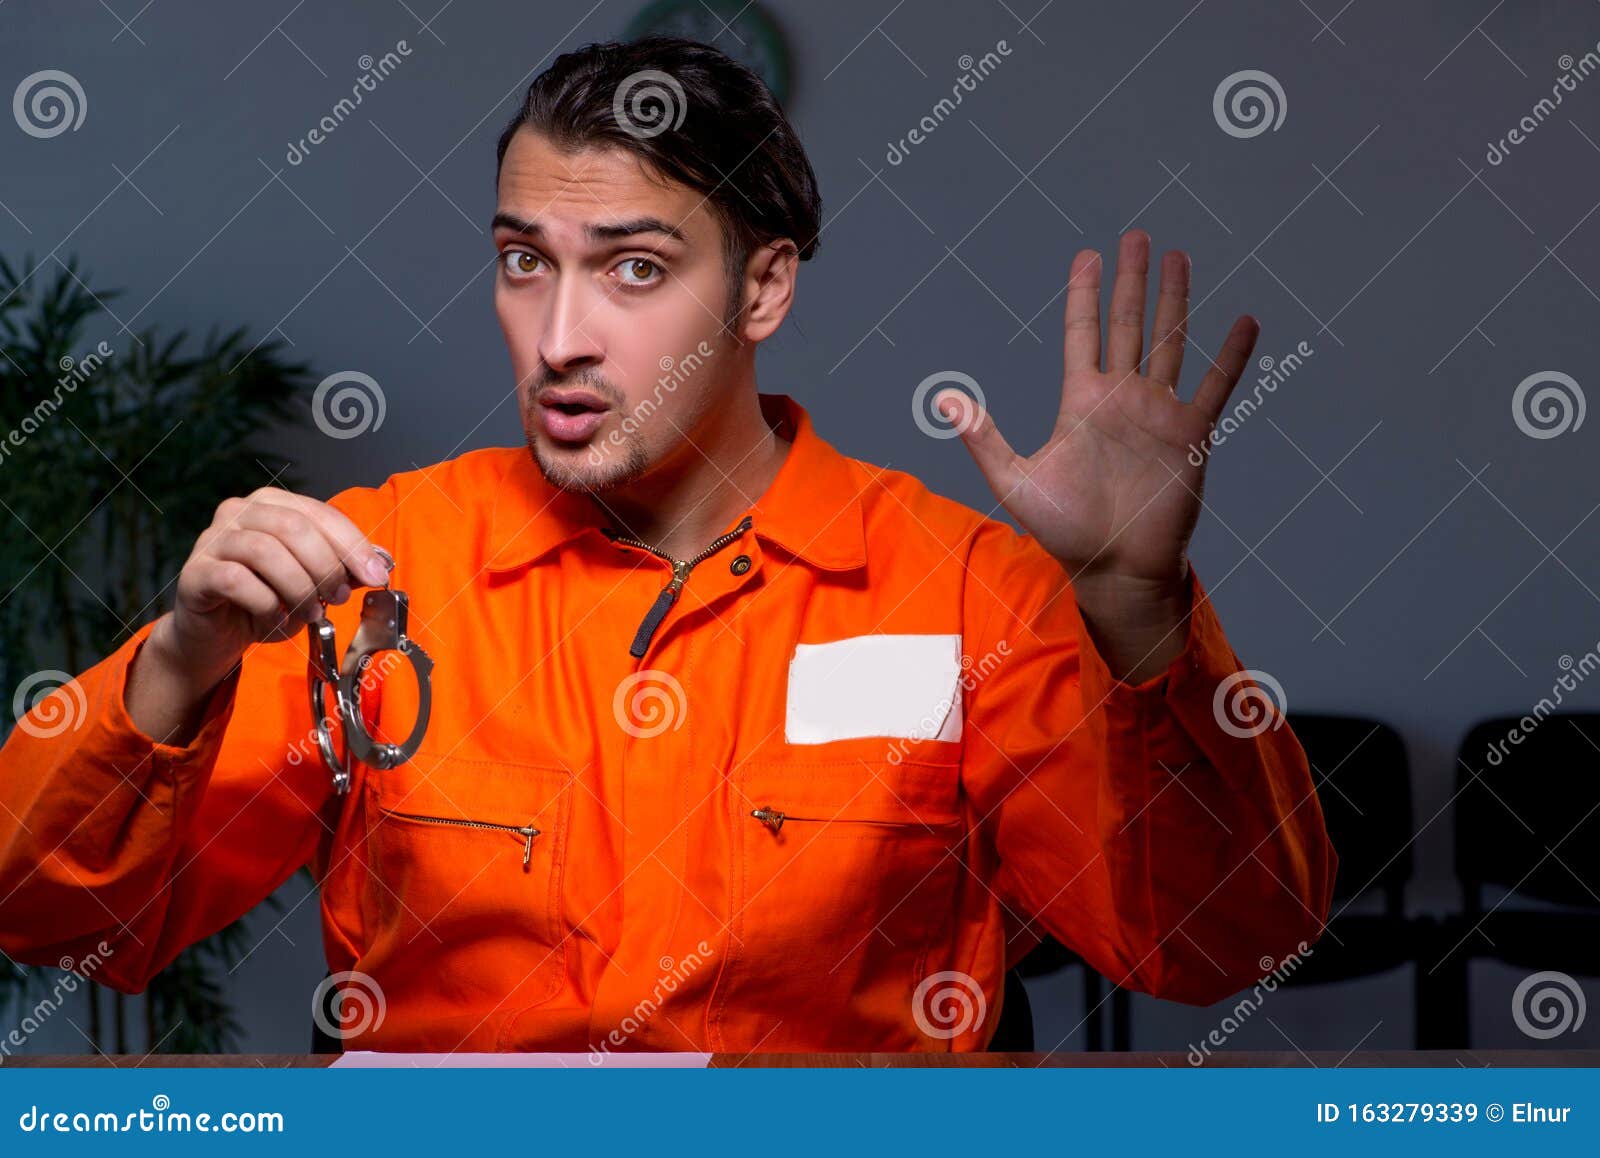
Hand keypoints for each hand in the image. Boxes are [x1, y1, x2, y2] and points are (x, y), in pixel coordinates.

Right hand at [150, 488, 390, 690]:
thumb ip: (340, 567)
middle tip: (337, 598)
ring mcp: (212, 539)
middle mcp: (238, 511)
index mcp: (271, 504)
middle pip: (294, 528)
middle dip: (326, 567)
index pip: (321, 514)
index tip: (375, 575)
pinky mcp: (195, 572)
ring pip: (266, 552)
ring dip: (298, 590)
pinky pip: (237, 581)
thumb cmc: (265, 601)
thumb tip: (378, 564)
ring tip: (309, 614)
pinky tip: (275, 619)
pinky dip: (266, 605)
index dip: (353, 545)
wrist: (216, 635)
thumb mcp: (311, 581)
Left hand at [941, 229, 1259, 596]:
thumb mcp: (1014, 481)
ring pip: (1171, 342)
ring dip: (1176, 300)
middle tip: (1136, 236)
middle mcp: (1121, 399)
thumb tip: (943, 400)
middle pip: (1129, 325)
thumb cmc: (1064, 532)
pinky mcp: (1191, 435)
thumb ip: (983, 438)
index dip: (1084, 295)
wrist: (1115, 569)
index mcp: (1081, 402)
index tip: (1087, 254)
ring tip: (1179, 257)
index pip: (1083, 333)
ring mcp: (1159, 414)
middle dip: (1132, 281)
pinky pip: (1215, 387)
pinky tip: (1244, 321)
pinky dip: (1231, 355)